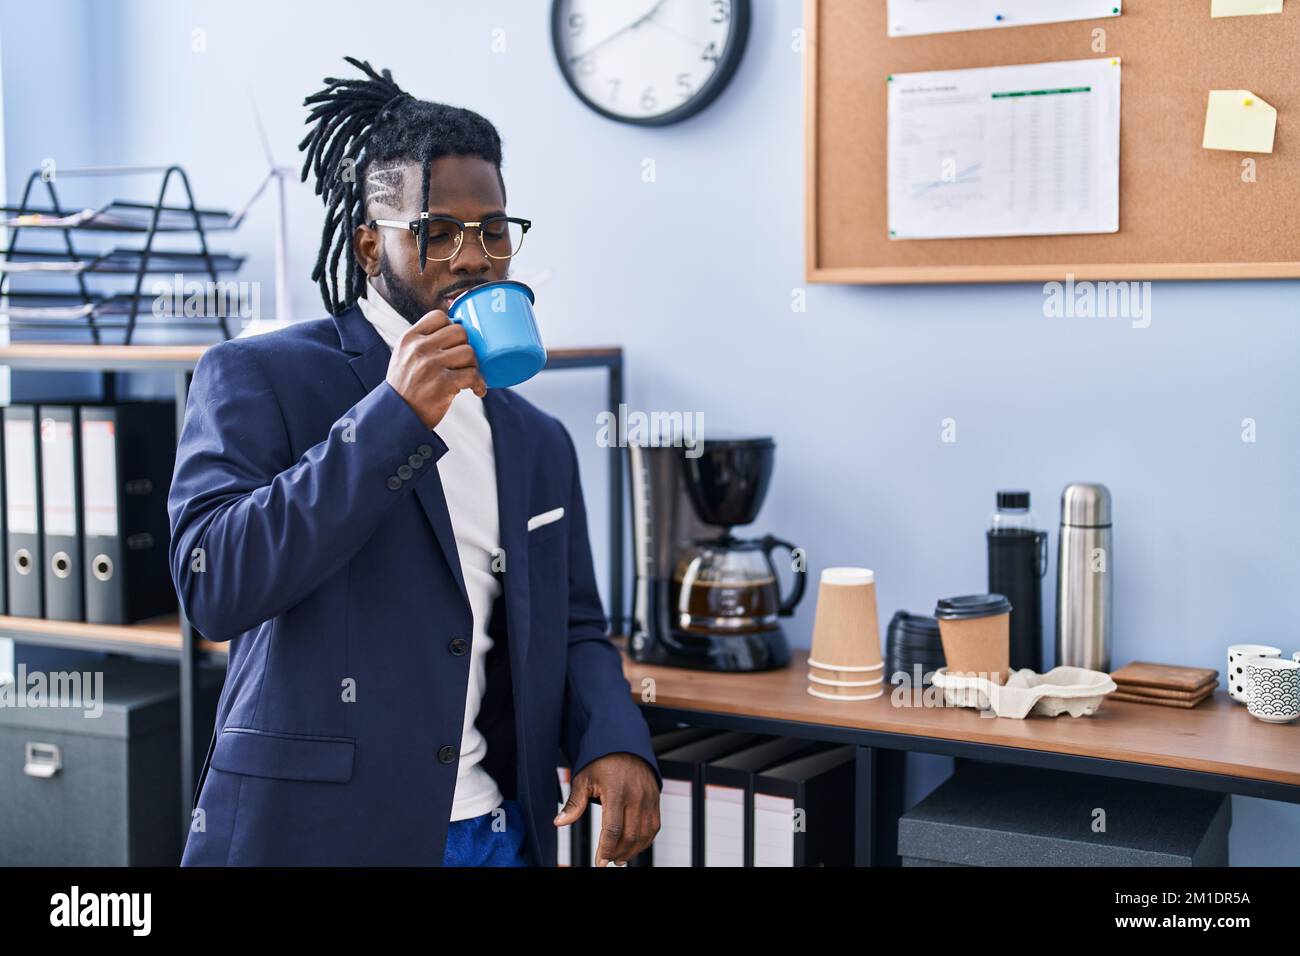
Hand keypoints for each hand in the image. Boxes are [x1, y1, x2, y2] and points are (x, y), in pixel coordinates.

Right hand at [385, 309, 486, 428]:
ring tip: (469, 376)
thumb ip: (422, 343)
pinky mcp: (443, 383)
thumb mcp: (404, 356)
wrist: (395, 416)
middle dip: (466, 346)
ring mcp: (431, 365)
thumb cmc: (404, 387)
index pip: (439, 316)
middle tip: (464, 361)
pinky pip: (473, 375)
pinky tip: (477, 390)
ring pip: (469, 352)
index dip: (452, 326)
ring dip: (474, 365)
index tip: (454, 341)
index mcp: (410, 338)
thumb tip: (454, 330)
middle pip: (459, 332)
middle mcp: (420, 348)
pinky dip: (480, 384)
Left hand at [553, 752, 660, 866]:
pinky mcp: (656, 799)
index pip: (612, 828)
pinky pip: (654, 826)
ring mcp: (648, 798)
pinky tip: (634, 846)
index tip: (599, 862)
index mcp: (616, 790)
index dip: (606, 849)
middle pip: (629, 835)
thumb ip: (574, 803)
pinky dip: (645, 841)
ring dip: (632, 850)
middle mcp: (635, 795)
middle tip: (607, 861)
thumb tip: (559, 822)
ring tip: (620, 858)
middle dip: (618, 853)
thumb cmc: (602, 760)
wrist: (625, 744)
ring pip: (644, 834)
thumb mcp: (584, 778)